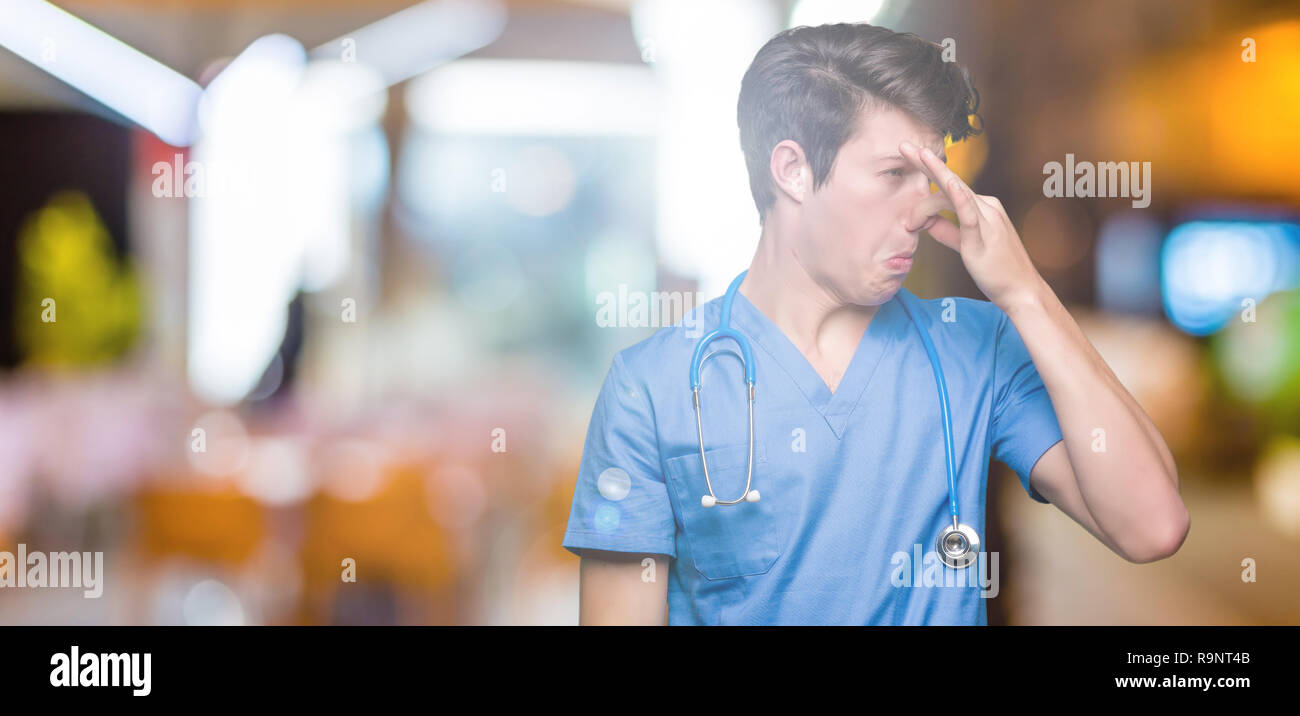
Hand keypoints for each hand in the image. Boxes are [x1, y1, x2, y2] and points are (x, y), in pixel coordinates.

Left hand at [898, 140, 1044, 312]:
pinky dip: (960, 196)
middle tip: (904, 146)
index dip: (926, 177)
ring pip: (955, 193)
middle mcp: (987, 207)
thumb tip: (927, 222)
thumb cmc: (996, 270)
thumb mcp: (965, 246)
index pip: (950, 187)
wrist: (1021, 291)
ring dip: (932, 176)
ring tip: (916, 156)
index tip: (909, 161)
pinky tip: (949, 183)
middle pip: (950, 181)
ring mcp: (987, 220)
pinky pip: (970, 213)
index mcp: (983, 208)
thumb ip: (947, 232)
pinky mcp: (984, 236)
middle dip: (926, 163)